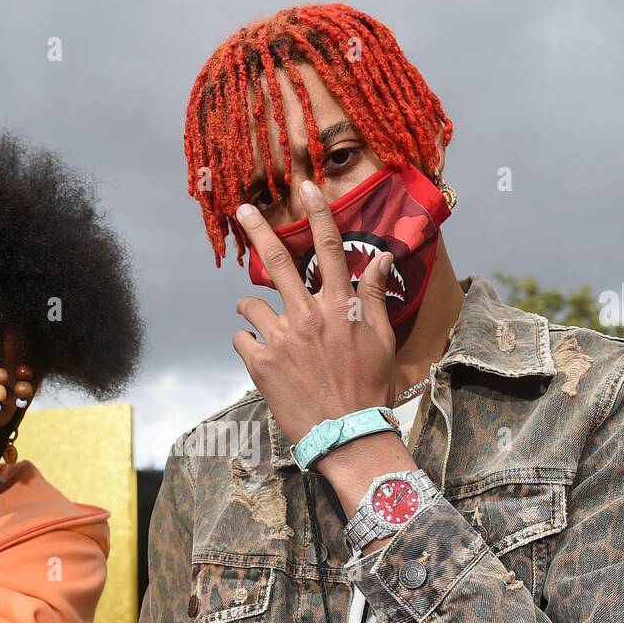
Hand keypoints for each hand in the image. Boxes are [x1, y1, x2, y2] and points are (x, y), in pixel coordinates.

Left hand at [232, 179, 395, 446]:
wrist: (347, 436)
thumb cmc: (369, 390)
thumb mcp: (382, 341)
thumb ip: (372, 297)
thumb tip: (379, 258)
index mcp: (339, 307)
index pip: (328, 247)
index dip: (317, 213)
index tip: (304, 186)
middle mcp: (307, 315)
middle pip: (277, 260)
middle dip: (257, 229)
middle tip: (243, 210)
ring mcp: (281, 338)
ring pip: (251, 303)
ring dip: (252, 307)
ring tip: (260, 321)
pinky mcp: (260, 363)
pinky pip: (241, 337)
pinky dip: (247, 341)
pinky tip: (259, 355)